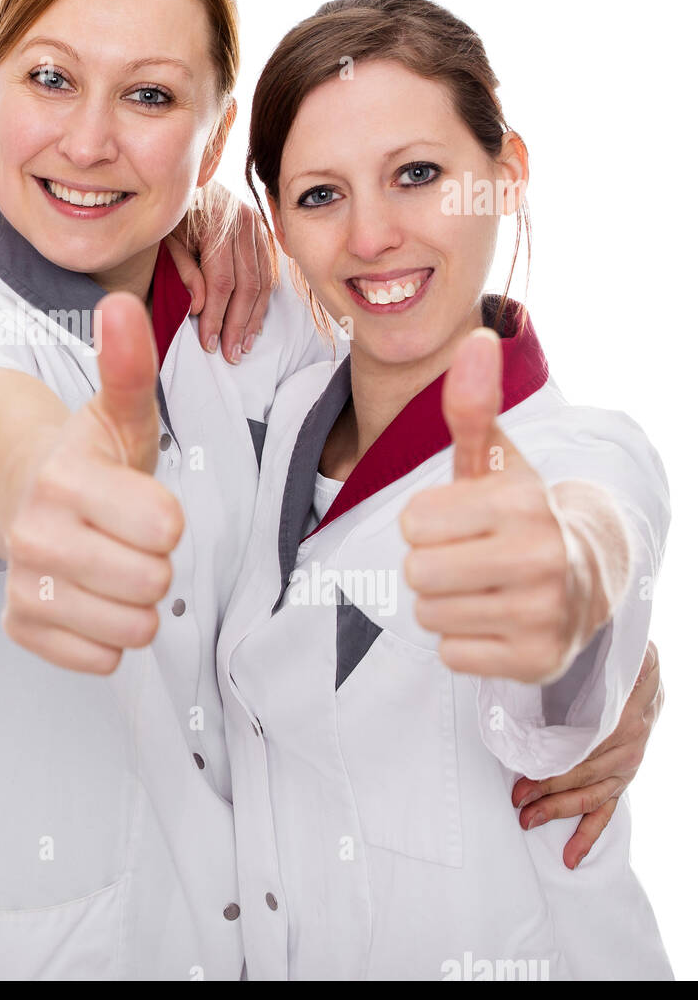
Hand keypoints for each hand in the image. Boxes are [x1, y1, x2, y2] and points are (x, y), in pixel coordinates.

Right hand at [2, 292, 184, 673]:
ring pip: (132, 628)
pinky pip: (102, 660)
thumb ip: (128, 366)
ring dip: (135, 603)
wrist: (28, 494)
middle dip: (154, 563)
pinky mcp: (20, 626)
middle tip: (127, 538)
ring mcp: (22, 583)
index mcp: (64, 477)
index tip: (144, 504)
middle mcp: (34, 533)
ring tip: (112, 566)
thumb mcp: (118, 413)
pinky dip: (107, 637)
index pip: (165, 529)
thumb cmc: (90, 458)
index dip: (167, 519)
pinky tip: (88, 598)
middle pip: (153, 583)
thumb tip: (119, 303)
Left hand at [166, 182, 271, 363]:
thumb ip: (183, 269)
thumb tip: (199, 306)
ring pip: (263, 281)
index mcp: (217, 223)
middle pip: (247, 285)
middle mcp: (244, 223)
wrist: (190, 180)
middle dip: (237, 324)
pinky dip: (263, 300)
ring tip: (243, 345)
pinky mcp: (264, 232)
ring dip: (254, 318)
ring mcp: (258, 227)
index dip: (217, 316)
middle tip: (230, 354)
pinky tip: (255, 322)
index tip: (210, 343)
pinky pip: (269, 272)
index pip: (222, 281)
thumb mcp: (168, 237)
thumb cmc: (174, 212)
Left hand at [400, 327, 598, 681]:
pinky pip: (452, 655)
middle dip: (431, 564)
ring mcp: (544, 615)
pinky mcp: (538, 662)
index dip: (426, 522)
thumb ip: (473, 405)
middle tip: (468, 557)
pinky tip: (495, 619)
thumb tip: (477, 337)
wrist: (587, 575)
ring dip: (445, 603)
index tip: (461, 520)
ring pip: (430, 615)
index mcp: (523, 503)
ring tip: (482, 586)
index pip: (413, 522)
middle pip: (417, 572)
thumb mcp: (494, 460)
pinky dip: (464, 641)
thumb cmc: (518, 512)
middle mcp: (542, 558)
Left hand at [512, 640, 662, 867]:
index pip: (592, 744)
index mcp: (627, 702)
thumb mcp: (602, 642)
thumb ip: (580, 656)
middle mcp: (635, 733)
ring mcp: (632, 756)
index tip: (527, 770)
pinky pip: (609, 808)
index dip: (560, 762)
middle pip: (590, 771)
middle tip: (518, 798)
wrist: (637, 657)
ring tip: (529, 819)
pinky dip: (589, 833)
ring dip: (561, 810)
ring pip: (596, 793)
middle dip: (551, 788)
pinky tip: (571, 855)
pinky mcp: (625, 773)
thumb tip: (527, 668)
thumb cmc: (607, 648)